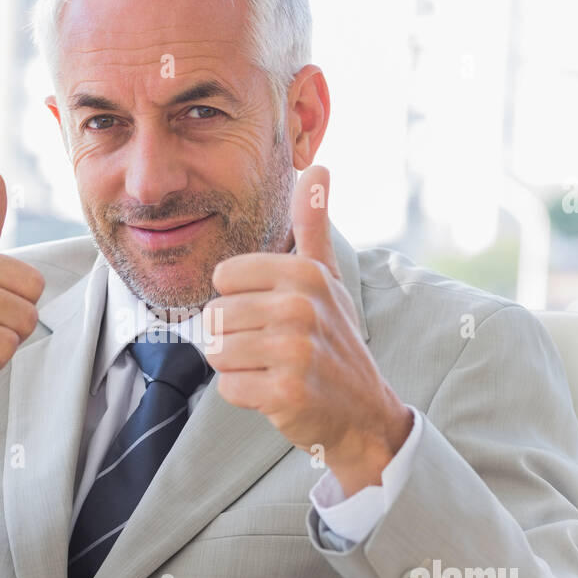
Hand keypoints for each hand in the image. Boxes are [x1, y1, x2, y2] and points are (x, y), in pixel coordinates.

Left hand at [202, 164, 412, 495]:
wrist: (362, 412)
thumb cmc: (333, 340)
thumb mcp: (326, 278)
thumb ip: (314, 224)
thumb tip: (319, 166)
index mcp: (304, 273)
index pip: (222, 278)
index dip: (238, 301)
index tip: (272, 314)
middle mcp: (301, 307)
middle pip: (214, 317)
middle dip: (235, 338)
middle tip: (274, 349)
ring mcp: (295, 351)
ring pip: (216, 352)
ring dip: (238, 367)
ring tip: (274, 368)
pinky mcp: (287, 392)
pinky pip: (229, 388)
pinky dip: (245, 396)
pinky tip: (275, 393)